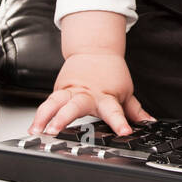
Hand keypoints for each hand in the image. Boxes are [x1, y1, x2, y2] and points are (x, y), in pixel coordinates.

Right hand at [28, 52, 154, 137]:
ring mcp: (70, 92)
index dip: (119, 121)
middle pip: (74, 106)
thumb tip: (148, 123)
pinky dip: (39, 116)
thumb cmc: (110, 72)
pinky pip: (47, 103)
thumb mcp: (127, 91)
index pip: (114, 110)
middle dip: (63, 118)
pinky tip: (33, 129)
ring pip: (54, 103)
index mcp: (106, 95)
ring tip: (38, 132)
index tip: (123, 131)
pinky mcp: (58, 91)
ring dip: (45, 117)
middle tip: (55, 131)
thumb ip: (135, 111)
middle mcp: (86, 94)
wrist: (95, 50)